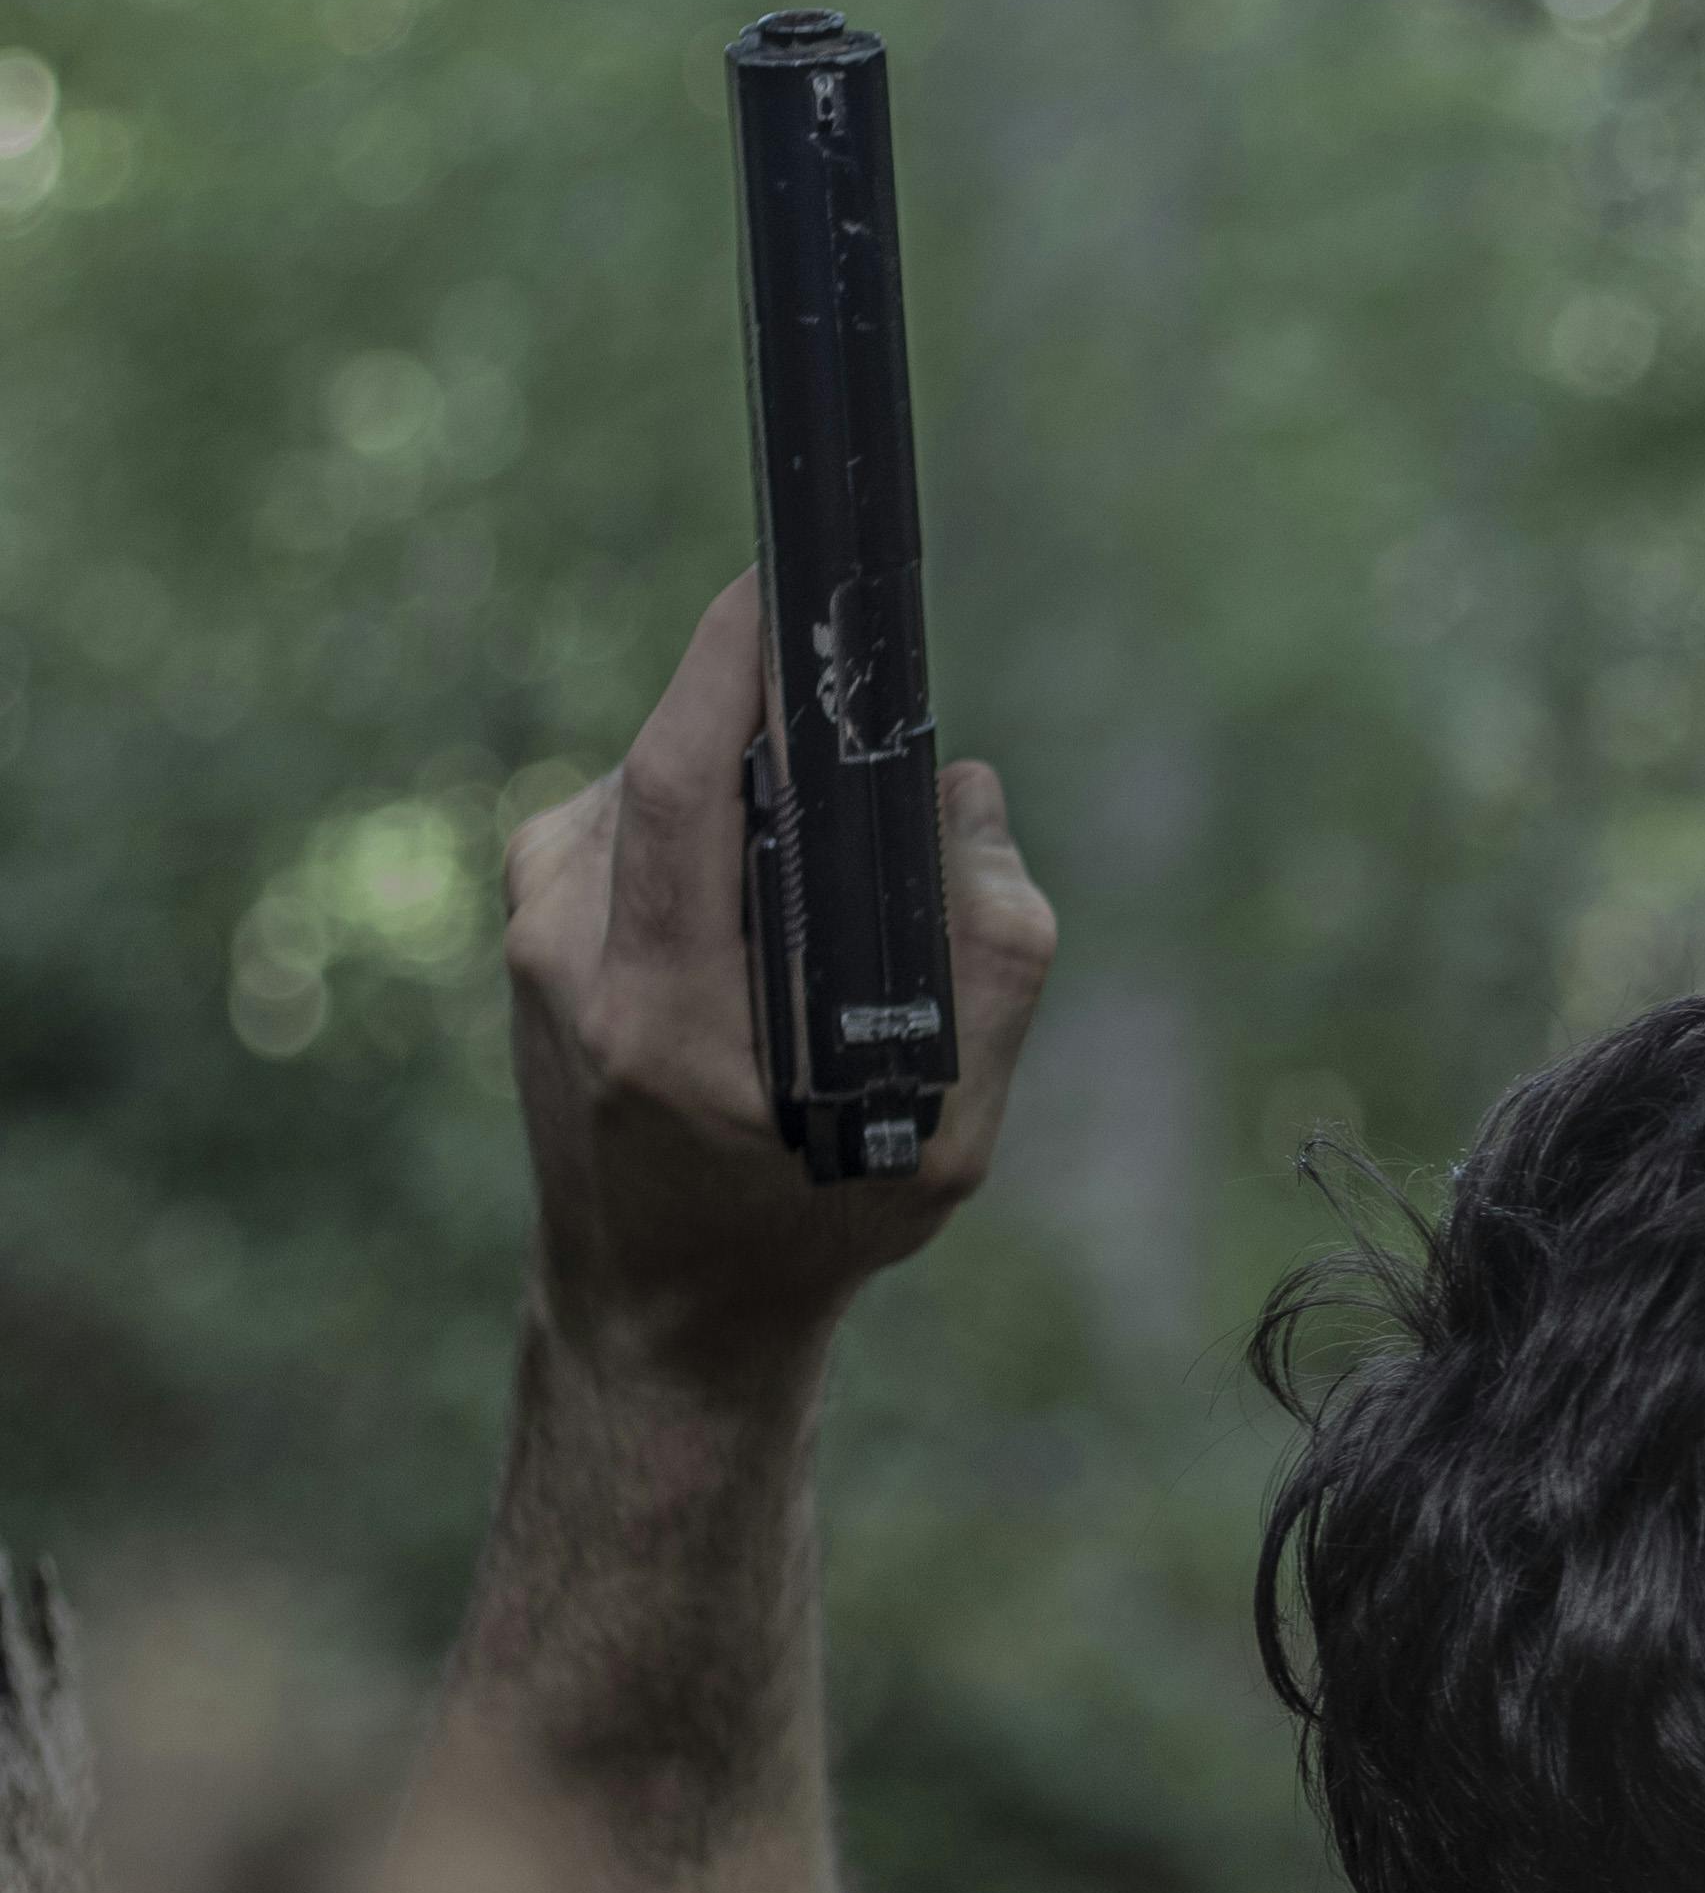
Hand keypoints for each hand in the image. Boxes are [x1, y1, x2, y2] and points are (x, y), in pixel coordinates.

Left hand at [499, 571, 1052, 1381]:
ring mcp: (533, 934)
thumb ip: (991, 969)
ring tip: (808, 890)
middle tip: (854, 719)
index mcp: (667, 1021)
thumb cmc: (813, 1225)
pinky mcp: (525, 916)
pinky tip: (749, 904)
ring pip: (653, 783)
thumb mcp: (947, 1141)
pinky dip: (700, 825)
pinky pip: (628, 812)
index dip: (723, 669)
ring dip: (742, 793)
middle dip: (767, 718)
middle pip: (669, 764)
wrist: (657, 1309)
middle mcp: (573, 962)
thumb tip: (968, 791)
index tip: (778, 583)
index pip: (677, 786)